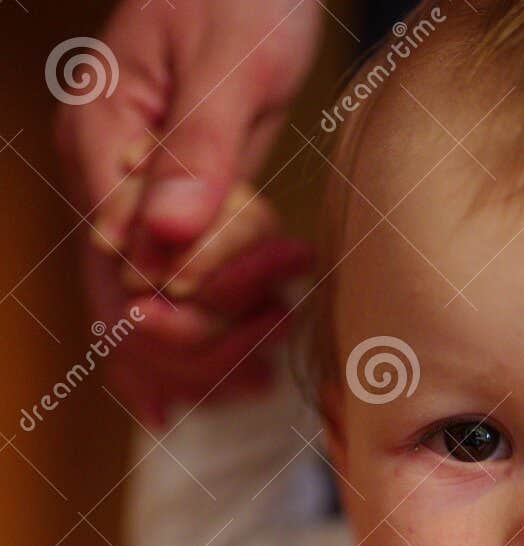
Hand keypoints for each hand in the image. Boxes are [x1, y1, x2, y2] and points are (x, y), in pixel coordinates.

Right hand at [53, 0, 320, 422]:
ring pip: (148, 321)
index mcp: (97, 134)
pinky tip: (259, 366)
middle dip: (206, 339)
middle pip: (124, 307)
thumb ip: (200, 144)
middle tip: (283, 328)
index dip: (192, 299)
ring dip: (213, 352)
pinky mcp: (170, 223)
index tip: (277, 296)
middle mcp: (102, 182)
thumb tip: (170, 233)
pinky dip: (216, 340)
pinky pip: (176, 304)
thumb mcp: (232, 57)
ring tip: (278, 353)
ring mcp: (131, 208)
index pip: (121, 258)